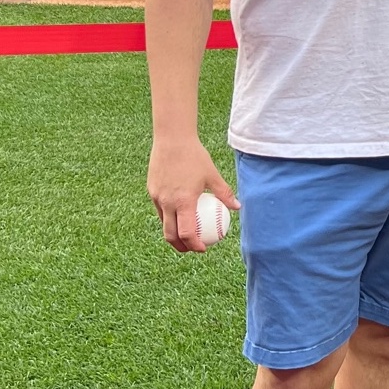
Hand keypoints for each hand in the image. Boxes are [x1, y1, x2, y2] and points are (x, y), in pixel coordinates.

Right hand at [148, 137, 239, 252]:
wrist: (172, 139)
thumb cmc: (195, 156)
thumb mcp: (213, 175)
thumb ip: (224, 193)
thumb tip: (237, 206)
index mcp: (183, 202)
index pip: (187, 233)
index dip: (194, 245)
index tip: (202, 249)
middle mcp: (167, 203)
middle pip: (170, 234)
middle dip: (180, 247)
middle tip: (191, 249)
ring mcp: (157, 197)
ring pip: (163, 223)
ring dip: (173, 233)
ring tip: (184, 235)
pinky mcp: (152, 190)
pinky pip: (160, 209)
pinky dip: (168, 217)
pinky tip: (178, 214)